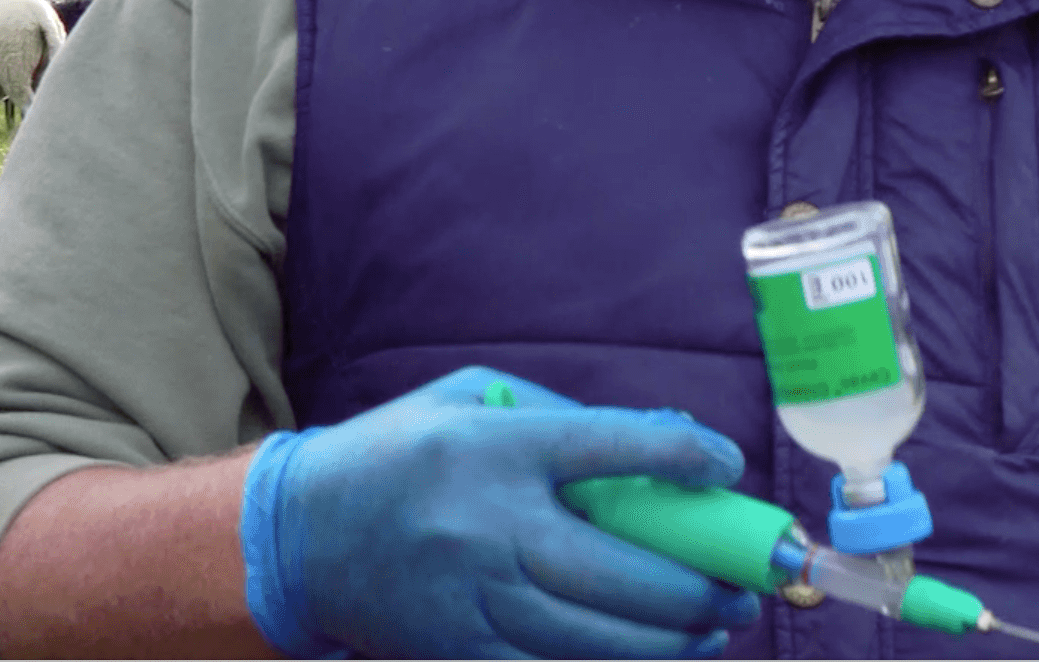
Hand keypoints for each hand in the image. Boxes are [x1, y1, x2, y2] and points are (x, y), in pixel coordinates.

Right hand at [240, 365, 763, 658]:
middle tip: (743, 589)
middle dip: (699, 588)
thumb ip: (566, 418)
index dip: (682, 457)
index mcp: (497, 450)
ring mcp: (474, 599)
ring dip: (672, 640)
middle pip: (623, 572)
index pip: (613, 448)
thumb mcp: (474, 401)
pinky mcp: (459, 650)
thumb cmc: (401, 454)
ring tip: (715, 629)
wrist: (295, 536)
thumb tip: (663, 442)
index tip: (727, 467)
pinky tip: (649, 654)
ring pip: (598, 637)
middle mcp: (490, 528)